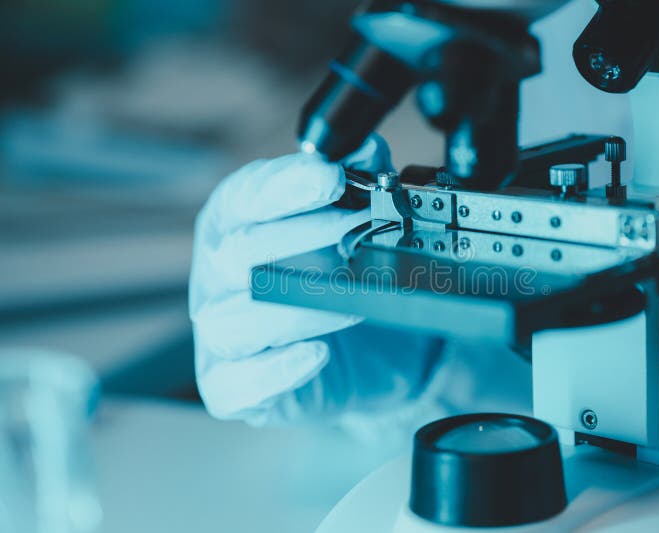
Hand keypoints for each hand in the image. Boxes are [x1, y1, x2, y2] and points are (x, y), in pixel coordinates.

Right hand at [190, 136, 437, 423]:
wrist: (363, 353)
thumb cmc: (342, 279)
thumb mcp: (356, 227)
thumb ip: (360, 185)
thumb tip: (369, 151)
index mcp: (236, 225)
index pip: (245, 197)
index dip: (286, 186)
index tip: (332, 178)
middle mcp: (218, 276)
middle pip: (238, 252)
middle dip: (303, 238)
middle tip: (358, 233)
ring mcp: (220, 333)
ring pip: (237, 318)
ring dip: (301, 307)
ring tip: (356, 302)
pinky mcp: (231, 385)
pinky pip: (238, 383)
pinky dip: (277, 371)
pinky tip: (317, 355)